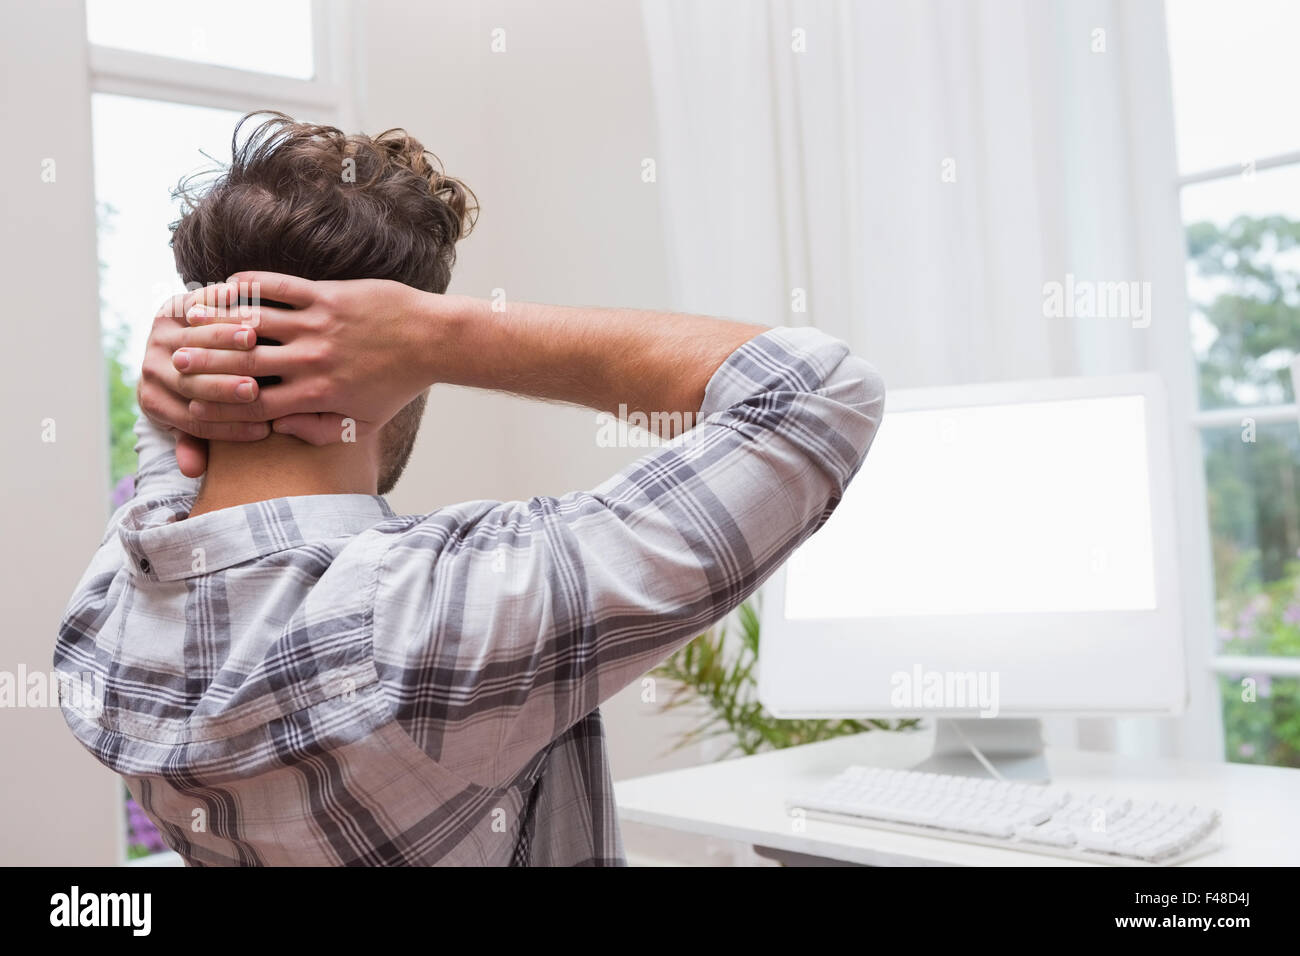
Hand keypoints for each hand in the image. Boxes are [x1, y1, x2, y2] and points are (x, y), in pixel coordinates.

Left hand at [138, 290, 271, 476]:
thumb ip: (200, 446)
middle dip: (221, 387)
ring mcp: (157, 338)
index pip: (193, 419)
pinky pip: (195, 309)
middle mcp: (151, 370)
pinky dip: (220, 308)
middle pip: (188, 381)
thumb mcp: (203, 425)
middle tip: (253, 392)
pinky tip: (248, 314)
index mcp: (154, 402)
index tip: (262, 431)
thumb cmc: (211, 400)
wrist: (193, 351)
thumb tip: (191, 470)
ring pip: (194, 341)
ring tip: (255, 348)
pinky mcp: (169, 310)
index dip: (227, 427)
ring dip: (224, 342)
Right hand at [175, 272, 439, 444]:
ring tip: (189, 318)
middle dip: (206, 362)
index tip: (195, 400)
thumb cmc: (398, 384)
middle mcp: (311, 362)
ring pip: (253, 322)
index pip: (254, 404)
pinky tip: (227, 285)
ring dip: (217, 319)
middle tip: (175, 358)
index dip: (220, 403)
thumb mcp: (364, 423)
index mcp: (317, 396)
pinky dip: (248, 285)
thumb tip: (278, 427)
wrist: (433, 341)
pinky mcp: (326, 296)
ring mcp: (318, 326)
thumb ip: (320, 432)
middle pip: (243, 364)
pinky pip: (277, 287)